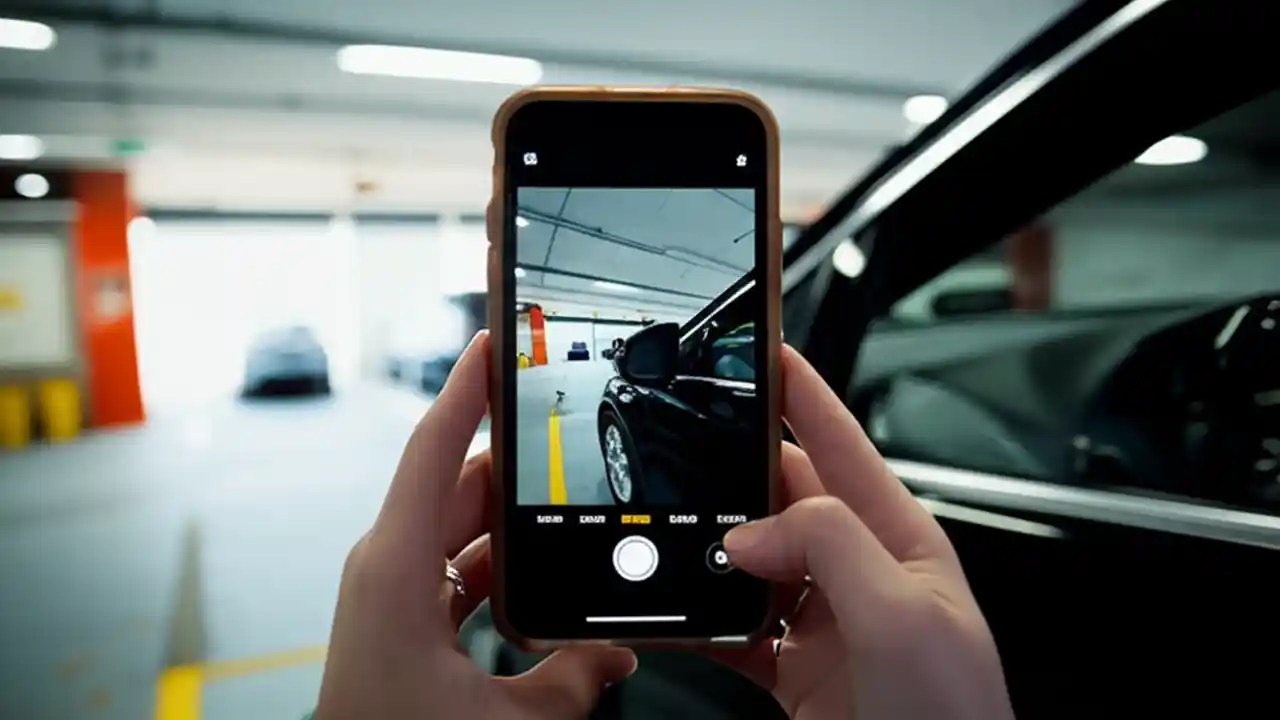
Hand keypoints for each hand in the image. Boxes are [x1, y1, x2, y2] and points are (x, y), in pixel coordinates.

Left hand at [316, 331, 636, 719]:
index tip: (495, 340)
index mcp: (396, 569)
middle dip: (521, 460)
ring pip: (465, 526)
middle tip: (572, 431)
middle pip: (461, 484)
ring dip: (517, 519)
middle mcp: (389, 566)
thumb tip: (619, 654)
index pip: (433, 449)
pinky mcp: (405, 616)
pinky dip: (504, 562)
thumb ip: (576, 679)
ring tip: (573, 506)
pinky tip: (548, 575)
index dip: (468, 388)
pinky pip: (461, 565)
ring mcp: (395, 590)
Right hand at [717, 347, 1012, 719]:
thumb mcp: (901, 617)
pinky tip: (680, 614)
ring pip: (750, 561)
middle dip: (736, 478)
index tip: (764, 351)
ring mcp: (821, 620)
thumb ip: (829, 549)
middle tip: (686, 460)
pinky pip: (732, 628)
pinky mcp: (790, 668)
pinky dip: (701, 620)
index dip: (801, 395)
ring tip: (674, 541)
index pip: (841, 446)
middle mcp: (857, 572)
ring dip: (712, 553)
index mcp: (898, 540)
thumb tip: (752, 531)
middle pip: (783, 499)